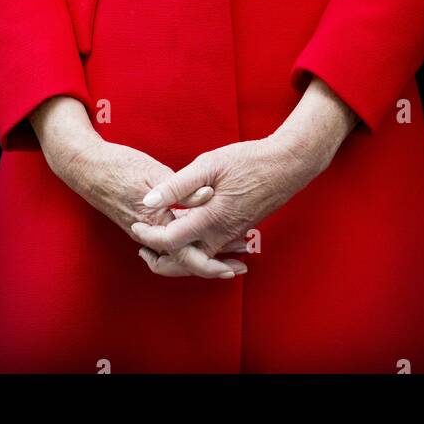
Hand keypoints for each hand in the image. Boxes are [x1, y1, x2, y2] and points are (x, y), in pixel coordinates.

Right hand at [53, 132, 247, 280]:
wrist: (88, 168)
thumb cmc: (120, 166)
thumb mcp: (152, 171)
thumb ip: (181, 187)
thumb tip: (208, 196)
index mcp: (155, 222)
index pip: (186, 255)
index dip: (211, 264)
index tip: (233, 266)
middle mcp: (151, 233)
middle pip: (186, 260)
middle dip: (215, 263)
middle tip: (242, 262)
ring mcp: (147, 231)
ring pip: (179, 253)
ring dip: (206, 253)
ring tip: (232, 248)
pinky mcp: (145, 223)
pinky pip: (171, 243)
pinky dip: (191, 243)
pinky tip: (206, 235)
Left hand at [128, 134, 321, 275]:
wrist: (287, 166)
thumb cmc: (248, 160)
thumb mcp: (209, 164)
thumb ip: (177, 185)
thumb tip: (149, 201)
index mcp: (211, 218)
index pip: (171, 240)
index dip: (150, 235)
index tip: (136, 225)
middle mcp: (221, 235)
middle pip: (184, 262)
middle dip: (160, 260)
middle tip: (141, 248)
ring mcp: (231, 236)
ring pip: (198, 260)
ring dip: (176, 257)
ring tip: (156, 246)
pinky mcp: (238, 232)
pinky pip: (211, 252)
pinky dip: (193, 252)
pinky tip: (185, 237)